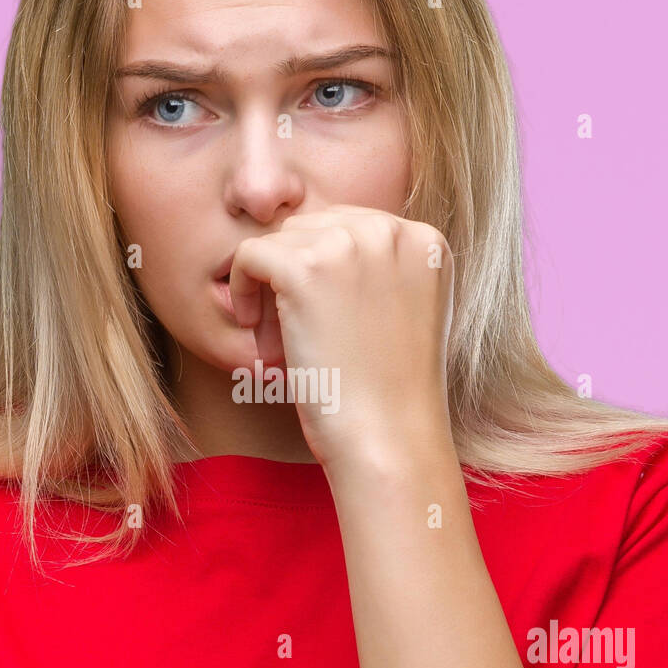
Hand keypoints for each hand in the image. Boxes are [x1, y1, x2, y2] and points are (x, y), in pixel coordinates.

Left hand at [226, 204, 454, 472]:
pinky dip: (242, 291)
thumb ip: (379, 270)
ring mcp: (350, 244)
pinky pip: (249, 254)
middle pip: (313, 228)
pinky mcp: (305, 267)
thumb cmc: (390, 393)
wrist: (389, 440)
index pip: (351, 228)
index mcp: (425, 241)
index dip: (325, 273)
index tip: (325, 322)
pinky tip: (252, 329)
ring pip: (281, 241)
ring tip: (282, 343)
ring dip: (271, 289)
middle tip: (297, 336)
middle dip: (296, 276)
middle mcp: (392, 231)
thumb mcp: (404, 313)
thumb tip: (320, 239)